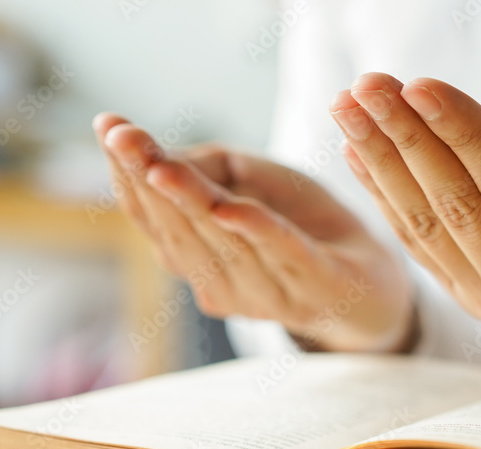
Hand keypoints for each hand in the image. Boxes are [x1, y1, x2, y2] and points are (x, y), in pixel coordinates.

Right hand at [91, 113, 414, 352]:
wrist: (373, 279)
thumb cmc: (303, 225)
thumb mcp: (254, 182)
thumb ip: (210, 167)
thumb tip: (164, 157)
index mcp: (201, 258)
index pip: (155, 216)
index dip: (128, 174)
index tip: (108, 125)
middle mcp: (223, 282)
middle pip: (180, 227)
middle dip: (147, 179)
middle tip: (121, 135)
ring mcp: (267, 290)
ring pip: (222, 240)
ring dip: (189, 201)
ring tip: (159, 165)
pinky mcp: (317, 285)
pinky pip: (283, 255)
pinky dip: (256, 232)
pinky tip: (231, 208)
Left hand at [329, 73, 480, 371]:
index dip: (465, 136)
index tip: (421, 86)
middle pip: (458, 207)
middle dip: (407, 140)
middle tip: (367, 86)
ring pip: (428, 225)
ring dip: (383, 162)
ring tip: (348, 107)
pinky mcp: (471, 299)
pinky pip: (421, 244)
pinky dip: (386, 195)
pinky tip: (359, 151)